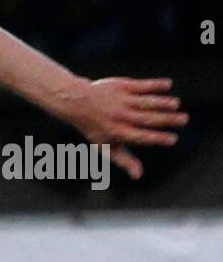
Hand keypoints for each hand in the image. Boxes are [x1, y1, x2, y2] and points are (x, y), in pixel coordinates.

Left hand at [49, 77, 184, 180]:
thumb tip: (138, 176)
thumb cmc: (95, 128)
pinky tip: (168, 84)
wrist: (78, 102)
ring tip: (176, 105)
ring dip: (162, 102)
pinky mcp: (122, 86)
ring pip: (145, 102)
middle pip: (147, 119)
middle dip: (166, 120)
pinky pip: (142, 85)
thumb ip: (124, 160)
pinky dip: (155, 85)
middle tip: (184, 120)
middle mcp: (121, 116)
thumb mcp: (106, 147)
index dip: (157, 138)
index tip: (173, 139)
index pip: (141, 137)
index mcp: (117, 133)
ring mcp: (122, 101)